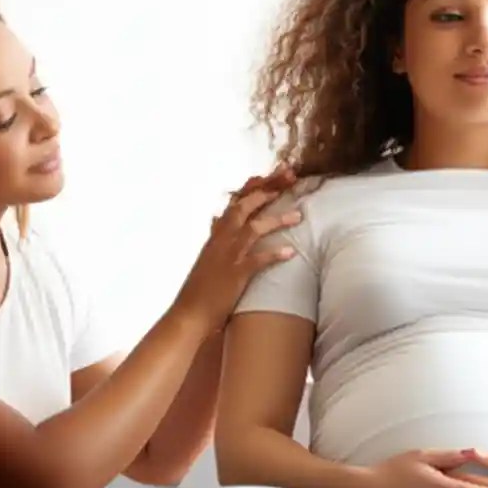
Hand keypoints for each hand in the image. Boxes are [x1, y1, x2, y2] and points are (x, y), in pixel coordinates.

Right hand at [170, 167, 300, 330]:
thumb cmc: (200, 288)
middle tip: (290, 176)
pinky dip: (274, 254)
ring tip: (298, 215)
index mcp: (216, 235)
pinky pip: (257, 261)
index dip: (254, 186)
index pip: (235, 202)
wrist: (188, 314)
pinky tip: (290, 252)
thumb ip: (215, 236)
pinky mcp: (235, 275)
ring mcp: (228, 256)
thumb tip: (216, 218)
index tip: (271, 173)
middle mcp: (221, 240)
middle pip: (246, 206)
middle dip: (269, 189)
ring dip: (276, 220)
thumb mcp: (207, 256)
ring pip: (253, 229)